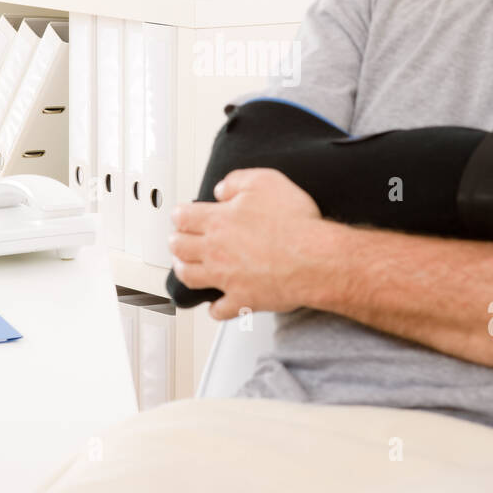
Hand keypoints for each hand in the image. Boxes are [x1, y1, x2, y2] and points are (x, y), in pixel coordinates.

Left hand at [168, 167, 322, 320]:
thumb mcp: (265, 181)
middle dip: (176, 242)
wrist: (316, 259)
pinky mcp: (242, 300)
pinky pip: (219, 310)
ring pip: (190, 277)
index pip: (183, 217)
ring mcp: (226, 278)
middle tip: (178, 240)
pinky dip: (215, 308)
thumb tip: (220, 190)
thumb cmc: (294, 222)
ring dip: (184, 270)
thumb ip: (237, 182)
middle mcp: (215, 250)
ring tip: (186, 267)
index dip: (180, 215)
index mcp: (218, 221)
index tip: (182, 215)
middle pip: (179, 248)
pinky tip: (216, 304)